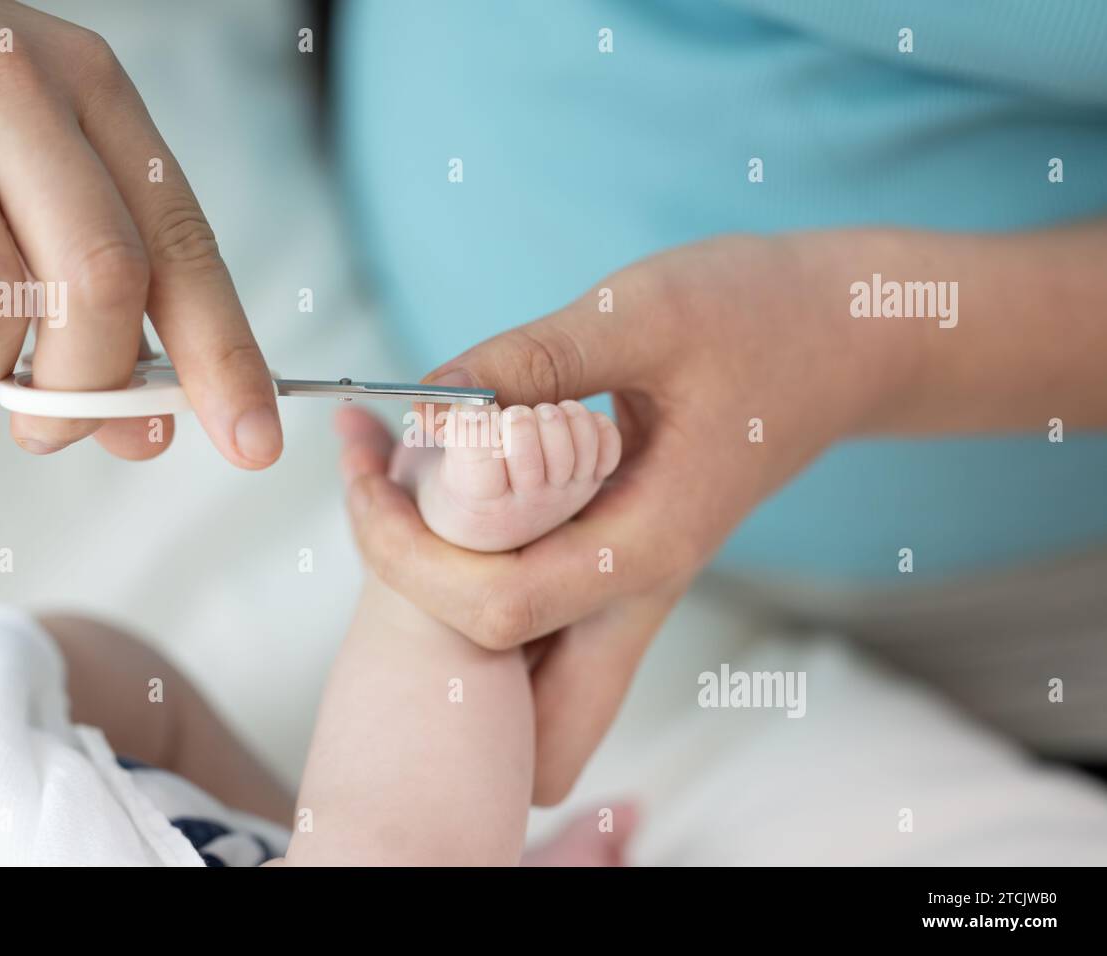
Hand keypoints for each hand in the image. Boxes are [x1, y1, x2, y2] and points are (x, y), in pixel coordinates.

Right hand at [0, 0, 281, 469]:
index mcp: (92, 89)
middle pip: (98, 281)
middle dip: (92, 387)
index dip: (224, 357)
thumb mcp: (47, 144)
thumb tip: (140, 430)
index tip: (253, 441)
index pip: (181, 243)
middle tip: (62, 425)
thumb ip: (103, 275)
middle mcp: (10, 92)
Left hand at [341, 234, 915, 801]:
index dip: (404, 551)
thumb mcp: (645, 313)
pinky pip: (531, 601)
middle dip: (410, 602)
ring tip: (396, 478)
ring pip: (523, 665)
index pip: (495, 610)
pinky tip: (445, 470)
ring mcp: (630, 582)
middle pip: (510, 694)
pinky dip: (470, 558)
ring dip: (438, 591)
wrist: (845, 337)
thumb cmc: (761, 316)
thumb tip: (425, 401)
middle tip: (370, 485)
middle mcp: (637, 588)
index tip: (362, 463)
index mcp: (647, 546)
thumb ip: (534, 360)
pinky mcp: (620, 555)